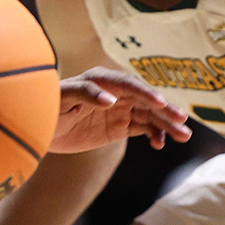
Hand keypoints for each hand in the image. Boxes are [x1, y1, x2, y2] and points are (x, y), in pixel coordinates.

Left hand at [49, 68, 190, 153]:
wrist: (40, 127)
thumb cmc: (47, 105)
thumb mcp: (61, 97)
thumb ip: (85, 94)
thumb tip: (110, 100)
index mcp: (103, 80)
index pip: (131, 85)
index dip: (147, 93)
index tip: (161, 103)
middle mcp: (116, 92)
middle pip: (146, 101)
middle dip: (166, 111)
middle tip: (183, 122)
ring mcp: (120, 109)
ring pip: (150, 116)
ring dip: (167, 125)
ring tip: (184, 136)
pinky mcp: (120, 126)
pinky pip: (143, 129)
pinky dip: (154, 135)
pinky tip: (159, 144)